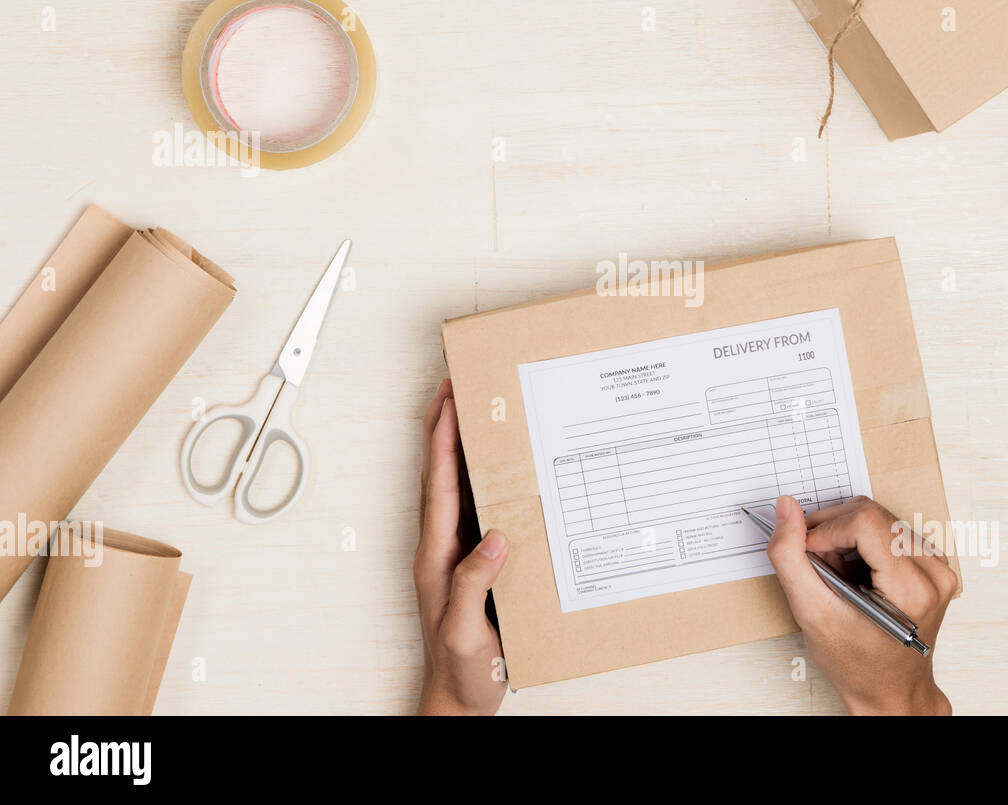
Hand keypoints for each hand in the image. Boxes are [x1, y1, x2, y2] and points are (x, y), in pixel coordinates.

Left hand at [414, 379, 508, 714]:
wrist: (460, 699)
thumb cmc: (460, 670)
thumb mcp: (464, 630)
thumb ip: (473, 583)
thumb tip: (494, 536)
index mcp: (437, 554)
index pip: (440, 484)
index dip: (443, 439)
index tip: (451, 399)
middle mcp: (443, 546)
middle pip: (441, 473)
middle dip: (444, 426)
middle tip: (455, 384)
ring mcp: (457, 552)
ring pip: (455, 485)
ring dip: (458, 444)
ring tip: (471, 409)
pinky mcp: (474, 562)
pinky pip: (474, 507)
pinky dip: (479, 476)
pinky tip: (495, 465)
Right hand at [766, 494, 955, 714]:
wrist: (890, 690)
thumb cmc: (858, 664)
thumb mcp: (811, 613)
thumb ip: (790, 557)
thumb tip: (787, 509)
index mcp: (912, 588)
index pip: (865, 522)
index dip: (826, 529)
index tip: (807, 551)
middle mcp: (933, 572)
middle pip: (871, 514)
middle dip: (833, 531)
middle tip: (819, 565)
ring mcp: (936, 566)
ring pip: (878, 517)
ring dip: (845, 536)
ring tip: (836, 573)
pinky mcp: (931, 563)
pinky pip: (888, 529)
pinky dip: (861, 542)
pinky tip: (853, 571)